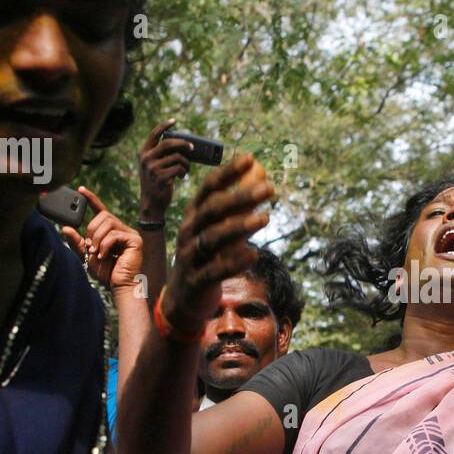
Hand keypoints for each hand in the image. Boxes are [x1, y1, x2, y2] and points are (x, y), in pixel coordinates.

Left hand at [61, 187, 143, 292]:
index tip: (80, 190)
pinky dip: (105, 245)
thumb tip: (65, 228)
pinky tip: (104, 255)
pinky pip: (114, 234)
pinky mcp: (135, 240)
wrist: (118, 286)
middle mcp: (122, 229)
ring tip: (97, 253)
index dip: (91, 199)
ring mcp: (130, 234)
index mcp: (112, 231)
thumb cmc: (106, 272)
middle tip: (90, 246)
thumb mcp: (87, 255)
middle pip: (103, 216)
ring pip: (108, 223)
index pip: (101, 210)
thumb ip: (77, 242)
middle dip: (92, 230)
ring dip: (97, 239)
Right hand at [138, 119, 192, 220]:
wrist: (152, 203)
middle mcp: (146, 158)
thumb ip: (163, 156)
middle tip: (192, 148)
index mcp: (143, 153)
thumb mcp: (155, 166)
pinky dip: (184, 171)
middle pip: (168, 143)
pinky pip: (179, 168)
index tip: (174, 121)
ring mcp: (152, 168)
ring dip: (186, 163)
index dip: (164, 126)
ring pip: (177, 157)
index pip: (153, 134)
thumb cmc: (158, 183)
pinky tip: (181, 176)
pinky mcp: (160, 177)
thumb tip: (184, 146)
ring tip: (186, 169)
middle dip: (183, 143)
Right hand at [161, 154, 272, 331]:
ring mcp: (190, 256)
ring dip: (239, 227)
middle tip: (269, 188)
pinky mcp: (196, 280)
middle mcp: (189, 231)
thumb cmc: (207, 254)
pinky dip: (234, 262)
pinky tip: (253, 255)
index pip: (208, 188)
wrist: (184, 295)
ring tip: (266, 219)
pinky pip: (214, 270)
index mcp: (193, 214)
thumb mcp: (220, 227)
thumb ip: (239, 204)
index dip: (228, 173)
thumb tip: (261, 175)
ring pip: (213, 238)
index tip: (250, 159)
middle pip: (212, 210)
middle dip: (240, 197)